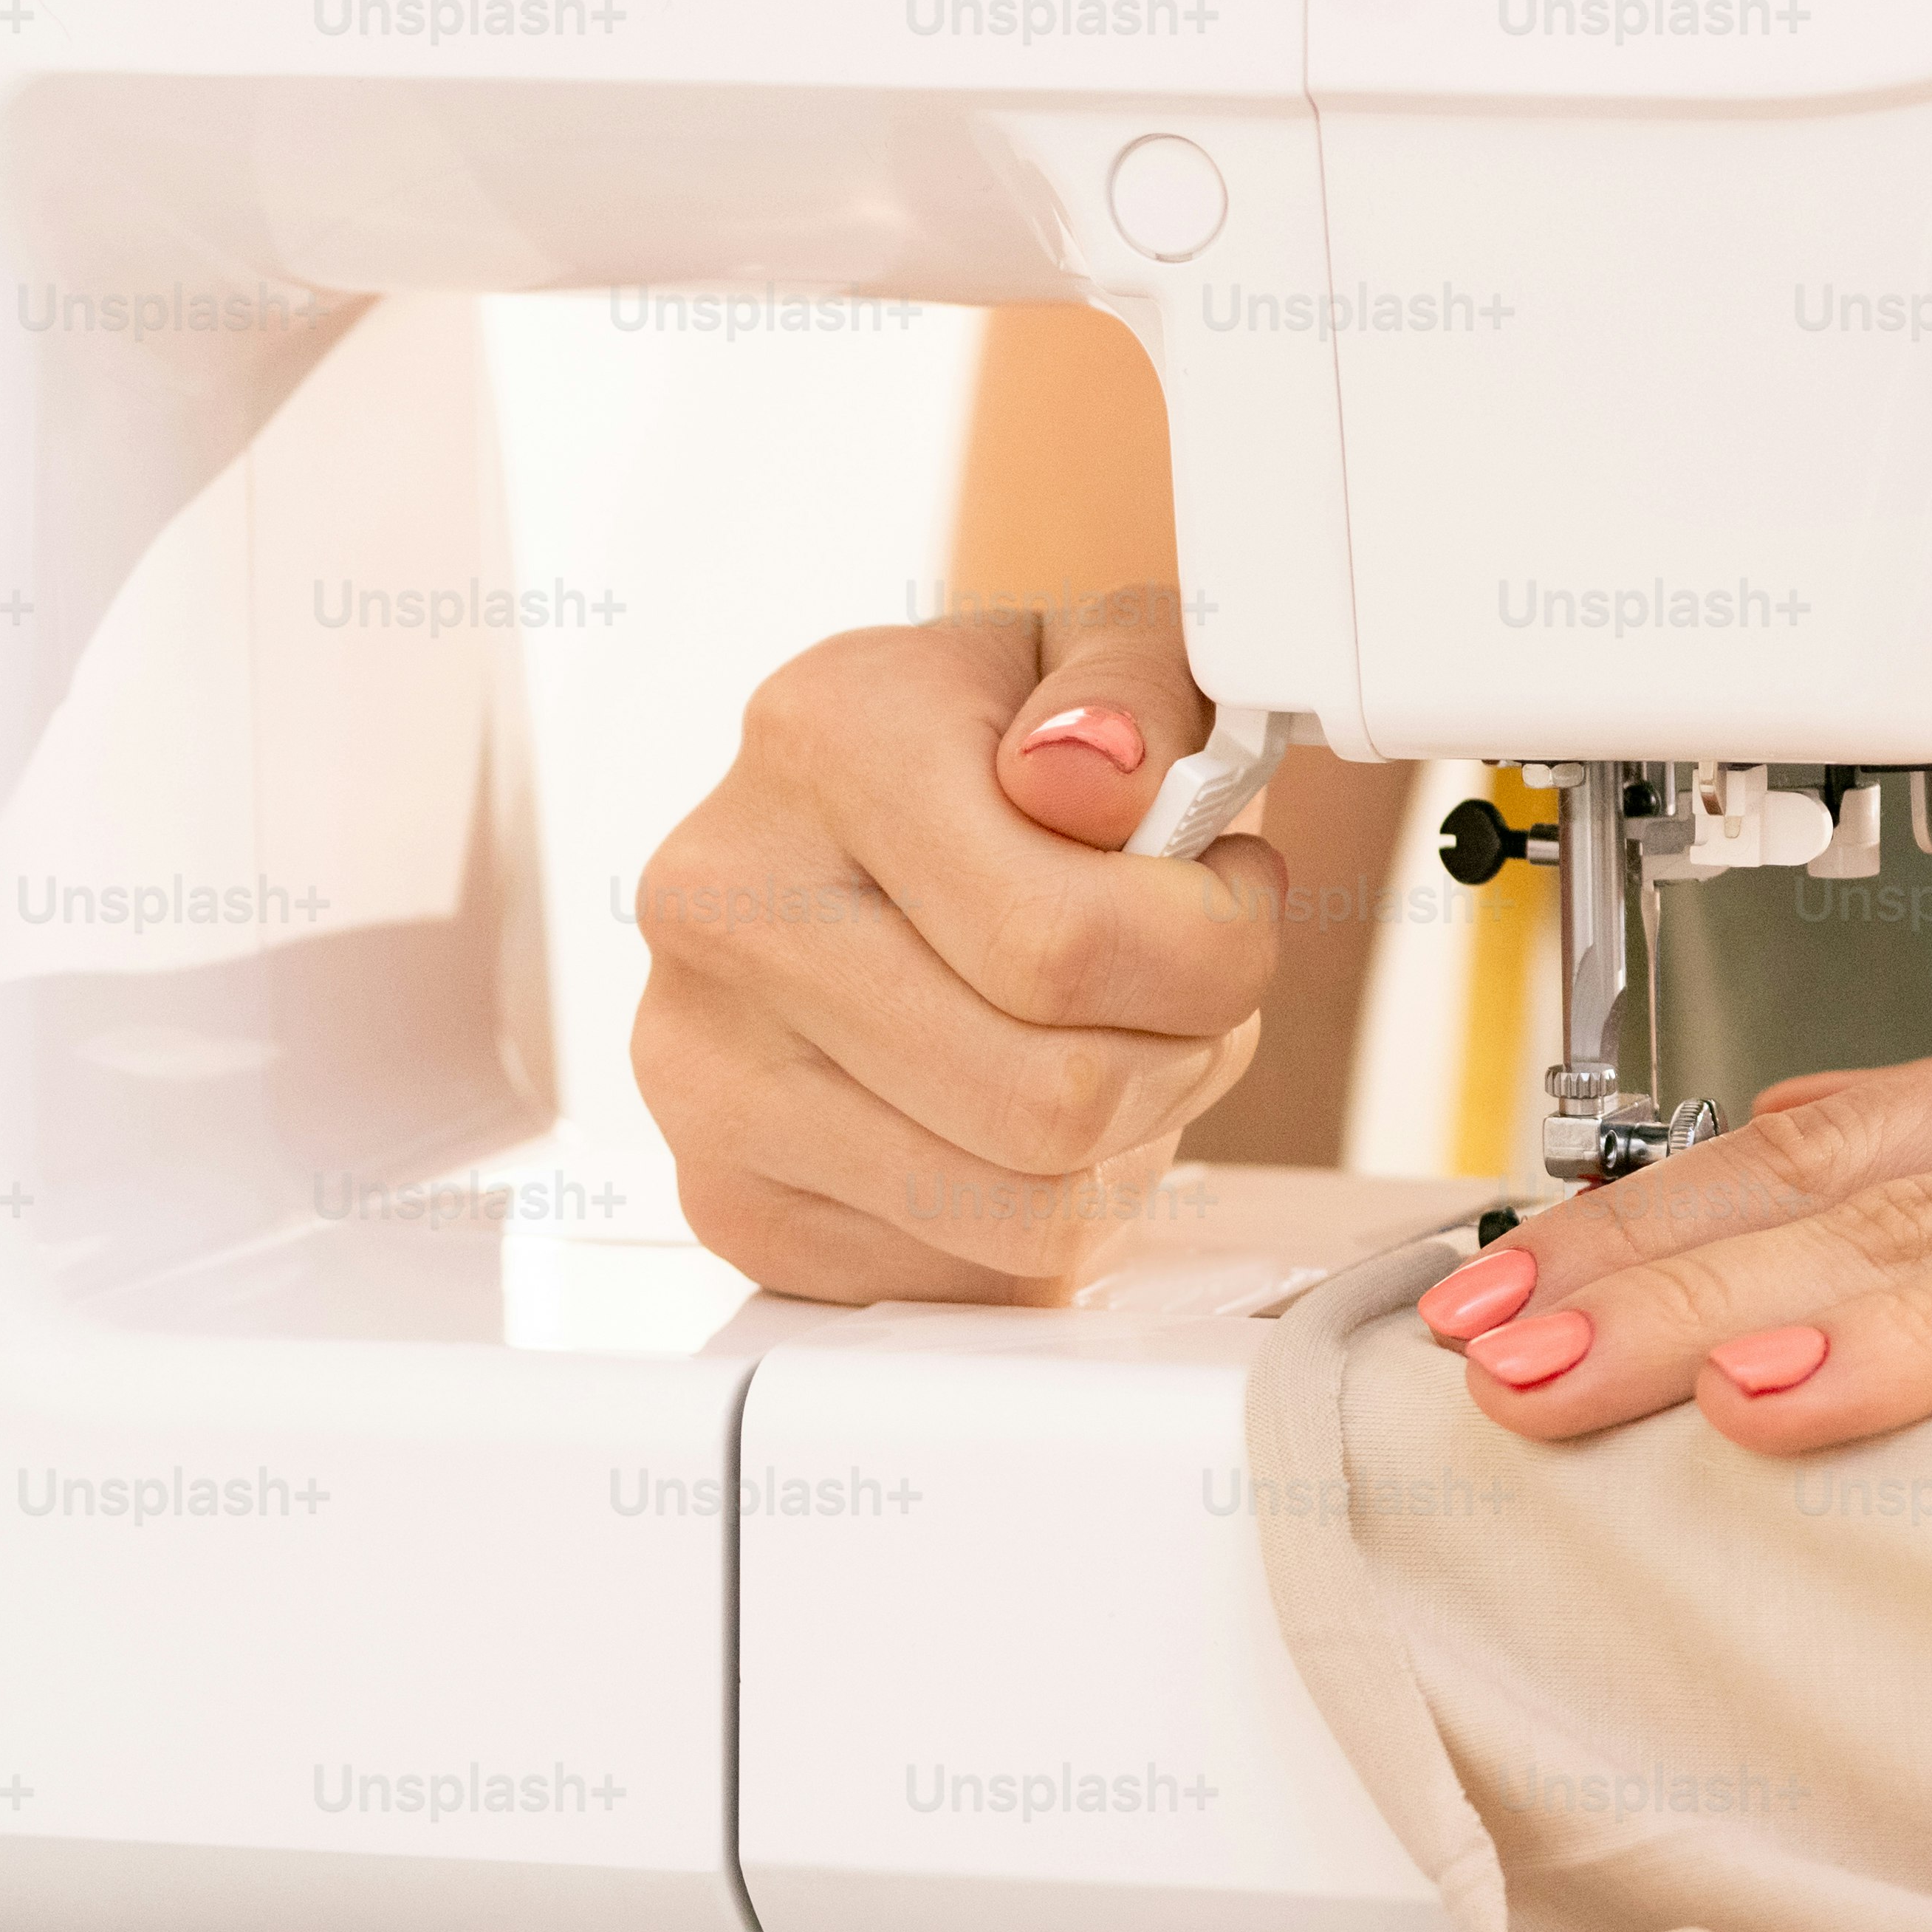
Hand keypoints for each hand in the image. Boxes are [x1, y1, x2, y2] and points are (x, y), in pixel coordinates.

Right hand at [631, 591, 1289, 1300]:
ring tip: (1107, 1037)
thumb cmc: (1032, 745)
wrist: (903, 817)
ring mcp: (706, 1068)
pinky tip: (1022, 1109)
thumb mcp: (1127, 658)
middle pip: (1054, 1098)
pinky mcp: (732, 1202)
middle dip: (1183, 1049)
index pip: (1069, 944)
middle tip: (1178, 985)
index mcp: (826, 739)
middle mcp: (729, 903)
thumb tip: (1093, 775)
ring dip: (1126, 1140)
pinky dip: (1048, 1212)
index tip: (1225, 889)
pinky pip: (971, 1273)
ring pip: (1024, 1208)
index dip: (1217, 942)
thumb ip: (1142, 687)